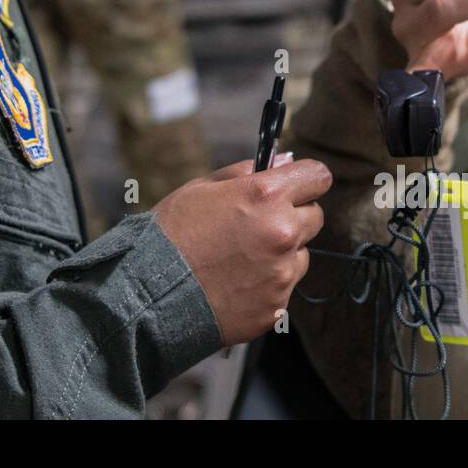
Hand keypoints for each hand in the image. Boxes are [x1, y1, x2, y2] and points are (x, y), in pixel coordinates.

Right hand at [154, 157, 331, 345]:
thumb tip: (282, 161)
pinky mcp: (277, 306)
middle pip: (315, 217)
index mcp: (266, 196)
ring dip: (282, 253)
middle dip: (293, 216)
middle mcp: (282, 232)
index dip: (306, 179)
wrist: (149, 294)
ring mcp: (282, 273)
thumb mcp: (201, 187)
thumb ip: (246, 172)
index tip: (298, 185)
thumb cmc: (170, 234)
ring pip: (300, 255)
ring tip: (240, 259)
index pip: (317, 177)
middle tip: (258, 225)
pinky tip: (235, 283)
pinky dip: (267, 284)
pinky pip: (284, 287)